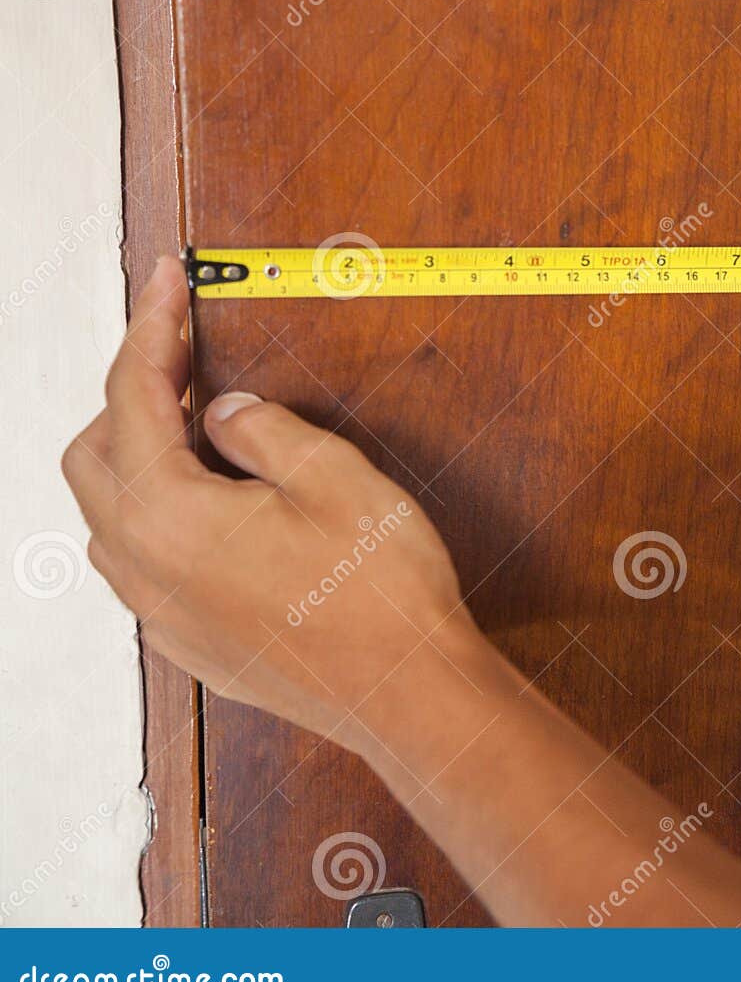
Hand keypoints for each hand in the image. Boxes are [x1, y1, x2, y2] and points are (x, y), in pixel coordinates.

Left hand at [61, 255, 495, 748]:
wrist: (408, 697)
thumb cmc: (382, 597)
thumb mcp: (335, 479)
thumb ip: (265, 430)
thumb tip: (228, 413)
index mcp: (168, 516)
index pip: (133, 397)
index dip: (151, 330)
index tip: (166, 284)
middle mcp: (145, 570)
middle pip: (92, 458)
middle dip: (131, 398)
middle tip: (192, 363)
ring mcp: (162, 615)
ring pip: (109, 519)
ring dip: (141, 462)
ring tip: (208, 435)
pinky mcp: (190, 644)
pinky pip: (144, 568)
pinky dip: (162, 519)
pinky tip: (222, 511)